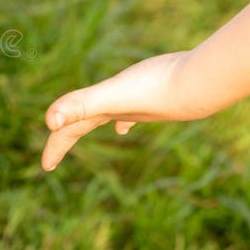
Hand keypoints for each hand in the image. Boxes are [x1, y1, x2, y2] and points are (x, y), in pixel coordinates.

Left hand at [41, 51, 200, 170]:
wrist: (204, 82)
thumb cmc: (156, 87)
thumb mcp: (111, 95)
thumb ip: (80, 105)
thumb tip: (49, 122)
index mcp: (105, 112)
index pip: (72, 130)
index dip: (56, 145)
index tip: (44, 166)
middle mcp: (121, 111)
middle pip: (85, 123)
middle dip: (68, 135)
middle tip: (53, 156)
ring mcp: (141, 104)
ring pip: (112, 114)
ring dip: (97, 120)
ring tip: (95, 131)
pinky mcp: (158, 91)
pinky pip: (138, 104)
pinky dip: (128, 113)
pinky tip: (128, 120)